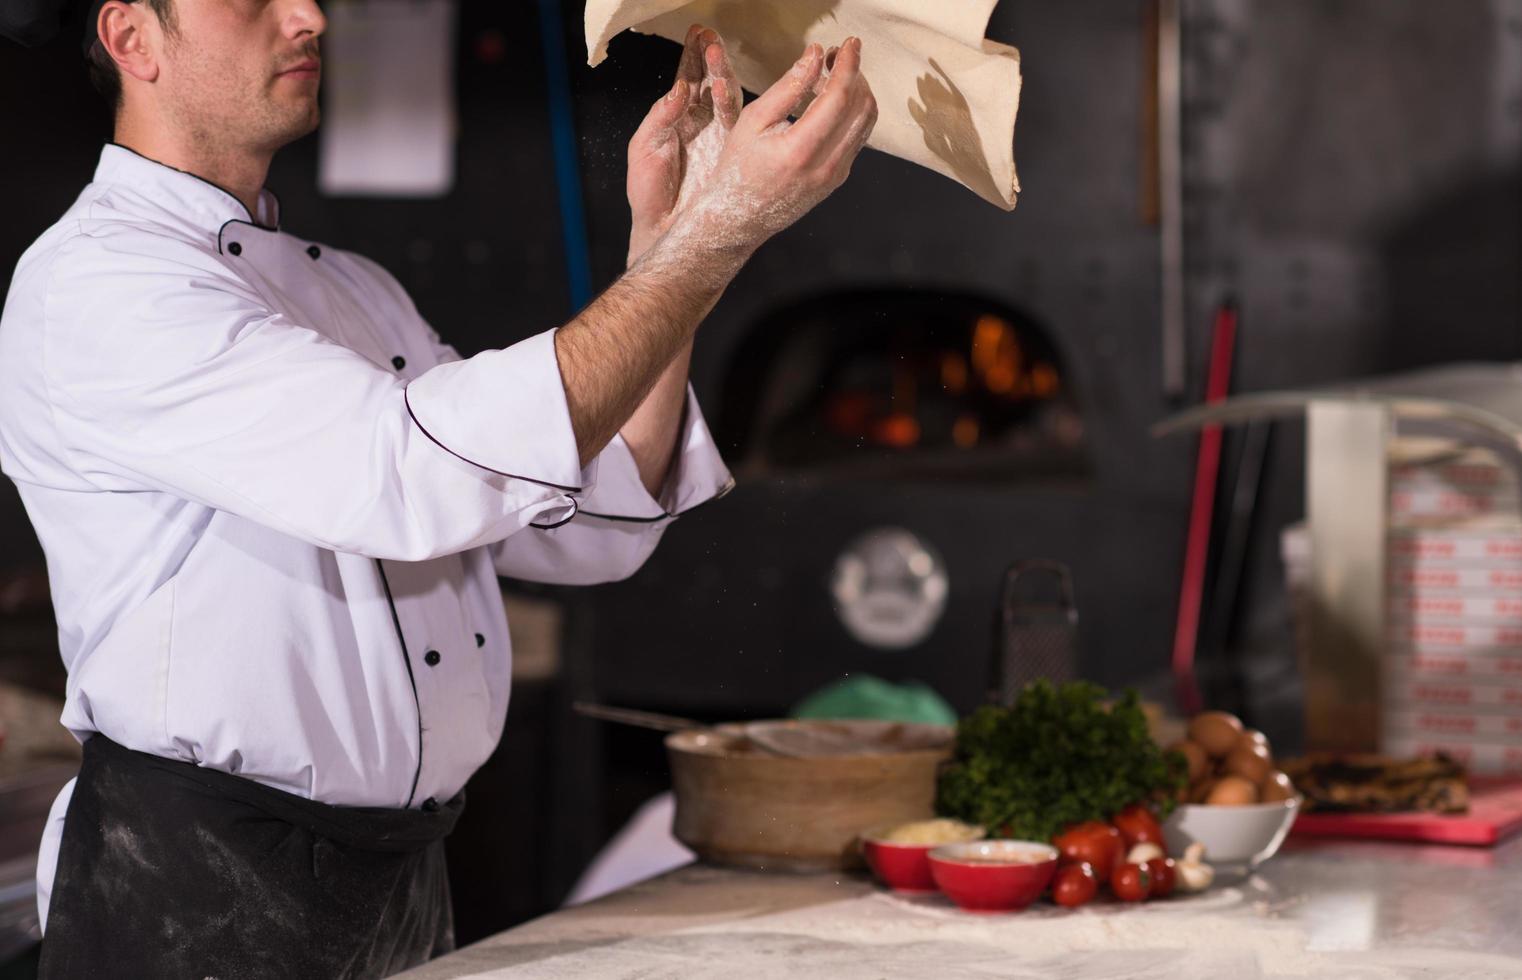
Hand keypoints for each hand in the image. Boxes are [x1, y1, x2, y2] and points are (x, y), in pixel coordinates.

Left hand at [626, 25, 743, 263]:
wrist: (663, 231)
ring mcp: (721, 140)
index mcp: (679, 119)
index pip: (688, 79)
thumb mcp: (643, 150)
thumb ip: (659, 118)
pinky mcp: (734, 157)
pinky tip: (724, 91)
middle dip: (713, 58)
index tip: (698, 33)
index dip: (693, 56)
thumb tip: (679, 89)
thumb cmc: (649, 194)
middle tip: (711, 38)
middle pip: (711, 83)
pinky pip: (739, 129)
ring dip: (723, 76)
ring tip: (717, 57)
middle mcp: (703, 125)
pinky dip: (733, 107)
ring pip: (727, 99)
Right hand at [669, 37, 877, 258]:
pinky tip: (829, 100)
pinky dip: (850, 112)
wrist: (738, 218)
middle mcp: (825, 166)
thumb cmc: (737, 168)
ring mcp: (836, 175)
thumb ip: (787, 87)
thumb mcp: (753, 121)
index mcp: (800, 150)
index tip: (849, 43)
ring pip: (865, 123)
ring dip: (856, 92)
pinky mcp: (838, 179)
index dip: (848, 65)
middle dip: (855, 75)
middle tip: (837, 56)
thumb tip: (815, 55)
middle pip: (861, 108)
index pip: (840, 97)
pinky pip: (856, 137)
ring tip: (833, 74)